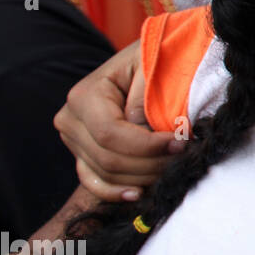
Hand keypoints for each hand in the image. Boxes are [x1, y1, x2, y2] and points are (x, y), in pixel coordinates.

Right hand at [53, 41, 181, 201]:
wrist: (143, 64)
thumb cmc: (153, 62)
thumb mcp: (152, 67)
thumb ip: (146, 98)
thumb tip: (143, 132)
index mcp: (85, 96)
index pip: (111, 135)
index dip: (147, 146)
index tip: (180, 143)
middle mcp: (70, 120)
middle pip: (108, 159)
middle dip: (151, 163)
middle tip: (184, 157)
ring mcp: (73, 141)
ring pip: (105, 174)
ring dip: (144, 176)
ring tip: (173, 167)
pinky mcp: (82, 155)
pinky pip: (94, 182)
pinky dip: (116, 192)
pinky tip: (139, 193)